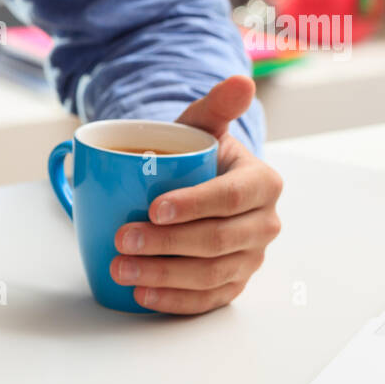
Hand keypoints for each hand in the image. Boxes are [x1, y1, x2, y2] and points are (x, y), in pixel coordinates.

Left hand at [110, 76, 281, 313]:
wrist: (199, 185)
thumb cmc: (198, 155)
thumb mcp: (202, 125)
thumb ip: (216, 105)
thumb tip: (242, 82)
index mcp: (263, 185)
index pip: (230, 199)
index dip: (194, 206)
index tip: (153, 208)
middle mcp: (264, 225)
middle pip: (217, 242)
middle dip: (167, 244)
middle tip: (123, 239)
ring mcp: (250, 259)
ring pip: (210, 275)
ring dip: (162, 276)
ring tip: (120, 268)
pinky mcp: (233, 284)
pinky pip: (207, 301)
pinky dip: (174, 302)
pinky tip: (141, 295)